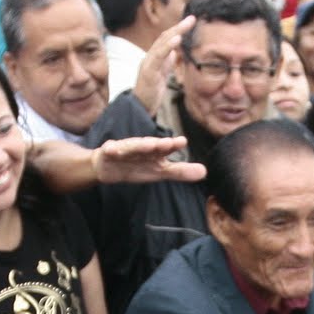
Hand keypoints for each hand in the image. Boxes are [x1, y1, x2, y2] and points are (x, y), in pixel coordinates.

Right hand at [91, 135, 205, 185]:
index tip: (182, 142)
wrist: (109, 167)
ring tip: (148, 145)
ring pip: (132, 146)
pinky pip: (110, 150)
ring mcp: (125, 148)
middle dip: (158, 144)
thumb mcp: (160, 172)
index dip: (173, 145)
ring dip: (139, 145)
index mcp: (154, 152)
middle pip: (150, 145)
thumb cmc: (138, 166)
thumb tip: (205, 172)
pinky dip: (112, 149)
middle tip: (167, 144)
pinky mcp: (109, 151)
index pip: (165, 148)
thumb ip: (181, 171)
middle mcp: (141, 147)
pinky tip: (112, 150)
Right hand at [134, 15, 192, 117]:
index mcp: (154, 57)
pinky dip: (168, 46)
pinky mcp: (148, 72)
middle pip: (164, 37)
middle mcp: (149, 57)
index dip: (177, 30)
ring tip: (187, 24)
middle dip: (179, 27)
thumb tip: (176, 53)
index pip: (166, 40)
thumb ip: (167, 63)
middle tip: (192, 18)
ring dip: (176, 32)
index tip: (190, 22)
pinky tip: (177, 39)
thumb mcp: (162, 75)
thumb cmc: (151, 92)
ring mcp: (148, 63)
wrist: (140, 108)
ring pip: (161, 43)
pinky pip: (158, 56)